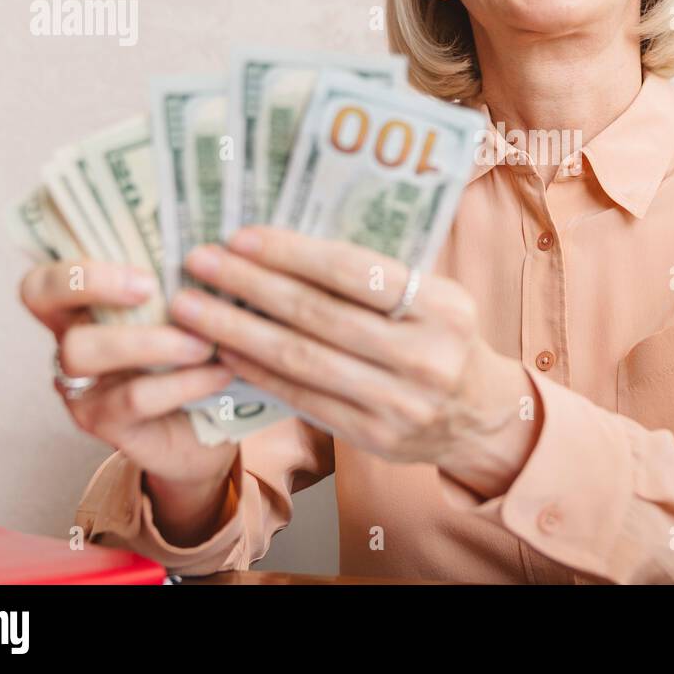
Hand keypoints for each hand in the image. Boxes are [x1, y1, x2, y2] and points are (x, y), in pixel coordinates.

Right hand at [19, 258, 239, 540]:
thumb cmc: (200, 352)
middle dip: (101, 288)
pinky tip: (220, 373)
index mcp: (85, 306)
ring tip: (205, 344)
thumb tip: (214, 243)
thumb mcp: (191, 312)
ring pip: (85, 352)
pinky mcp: (105, 424)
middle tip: (166, 296)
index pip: (44, 279)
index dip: (78, 270)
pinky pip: (134, 397)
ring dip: (151, 342)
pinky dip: (183, 382)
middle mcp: (71, 341)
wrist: (213, 426)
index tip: (145, 277)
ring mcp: (81, 386)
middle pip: (48, 305)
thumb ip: (185, 280)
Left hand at [172, 227, 542, 499]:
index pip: (356, 272)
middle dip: (250, 286)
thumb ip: (379, 277)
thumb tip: (288, 242)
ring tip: (192, 308)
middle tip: (200, 263)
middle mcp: (426, 355)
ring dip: (237, 331)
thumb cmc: (443, 339)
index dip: (292, 253)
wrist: (481, 417)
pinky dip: (258, 373)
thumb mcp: (434, 299)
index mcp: (444, 306)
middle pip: (319, 315)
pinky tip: (224, 352)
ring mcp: (400, 402)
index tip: (240, 236)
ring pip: (302, 360)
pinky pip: (304, 399)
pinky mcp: (375, 437)